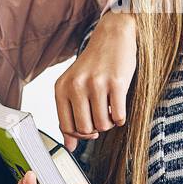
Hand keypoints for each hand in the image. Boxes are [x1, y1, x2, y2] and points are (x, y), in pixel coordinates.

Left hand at [55, 11, 136, 149]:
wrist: (113, 36)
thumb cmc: (94, 63)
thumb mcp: (74, 85)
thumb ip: (69, 114)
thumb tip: (70, 147)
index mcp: (62, 87)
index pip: (66, 127)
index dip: (79, 135)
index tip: (88, 131)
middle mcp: (76, 86)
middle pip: (85, 129)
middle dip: (96, 130)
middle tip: (101, 117)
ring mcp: (97, 84)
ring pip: (102, 125)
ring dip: (109, 123)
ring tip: (110, 110)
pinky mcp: (117, 83)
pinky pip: (118, 116)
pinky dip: (120, 118)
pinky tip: (119, 106)